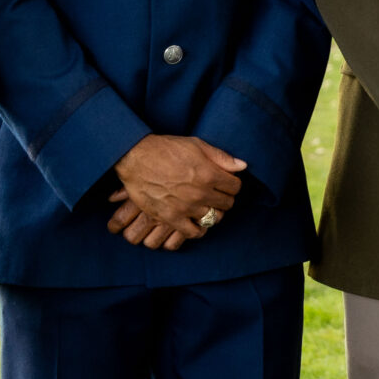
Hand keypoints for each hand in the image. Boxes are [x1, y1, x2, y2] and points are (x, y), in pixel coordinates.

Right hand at [109, 134, 243, 246]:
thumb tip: (242, 166)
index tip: (225, 182)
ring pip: (213, 218)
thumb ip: (221, 157)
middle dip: (224, 197)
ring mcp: (186, 207)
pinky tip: (196, 220)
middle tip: (215, 193)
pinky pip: (194, 232)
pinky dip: (198, 229)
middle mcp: (200, 193)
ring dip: (213, 212)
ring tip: (206, 205)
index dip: (232, 183)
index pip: (235, 187)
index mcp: (209, 173)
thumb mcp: (196, 145)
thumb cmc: (166, 149)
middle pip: (227, 203)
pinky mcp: (171, 218)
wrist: (136, 158)